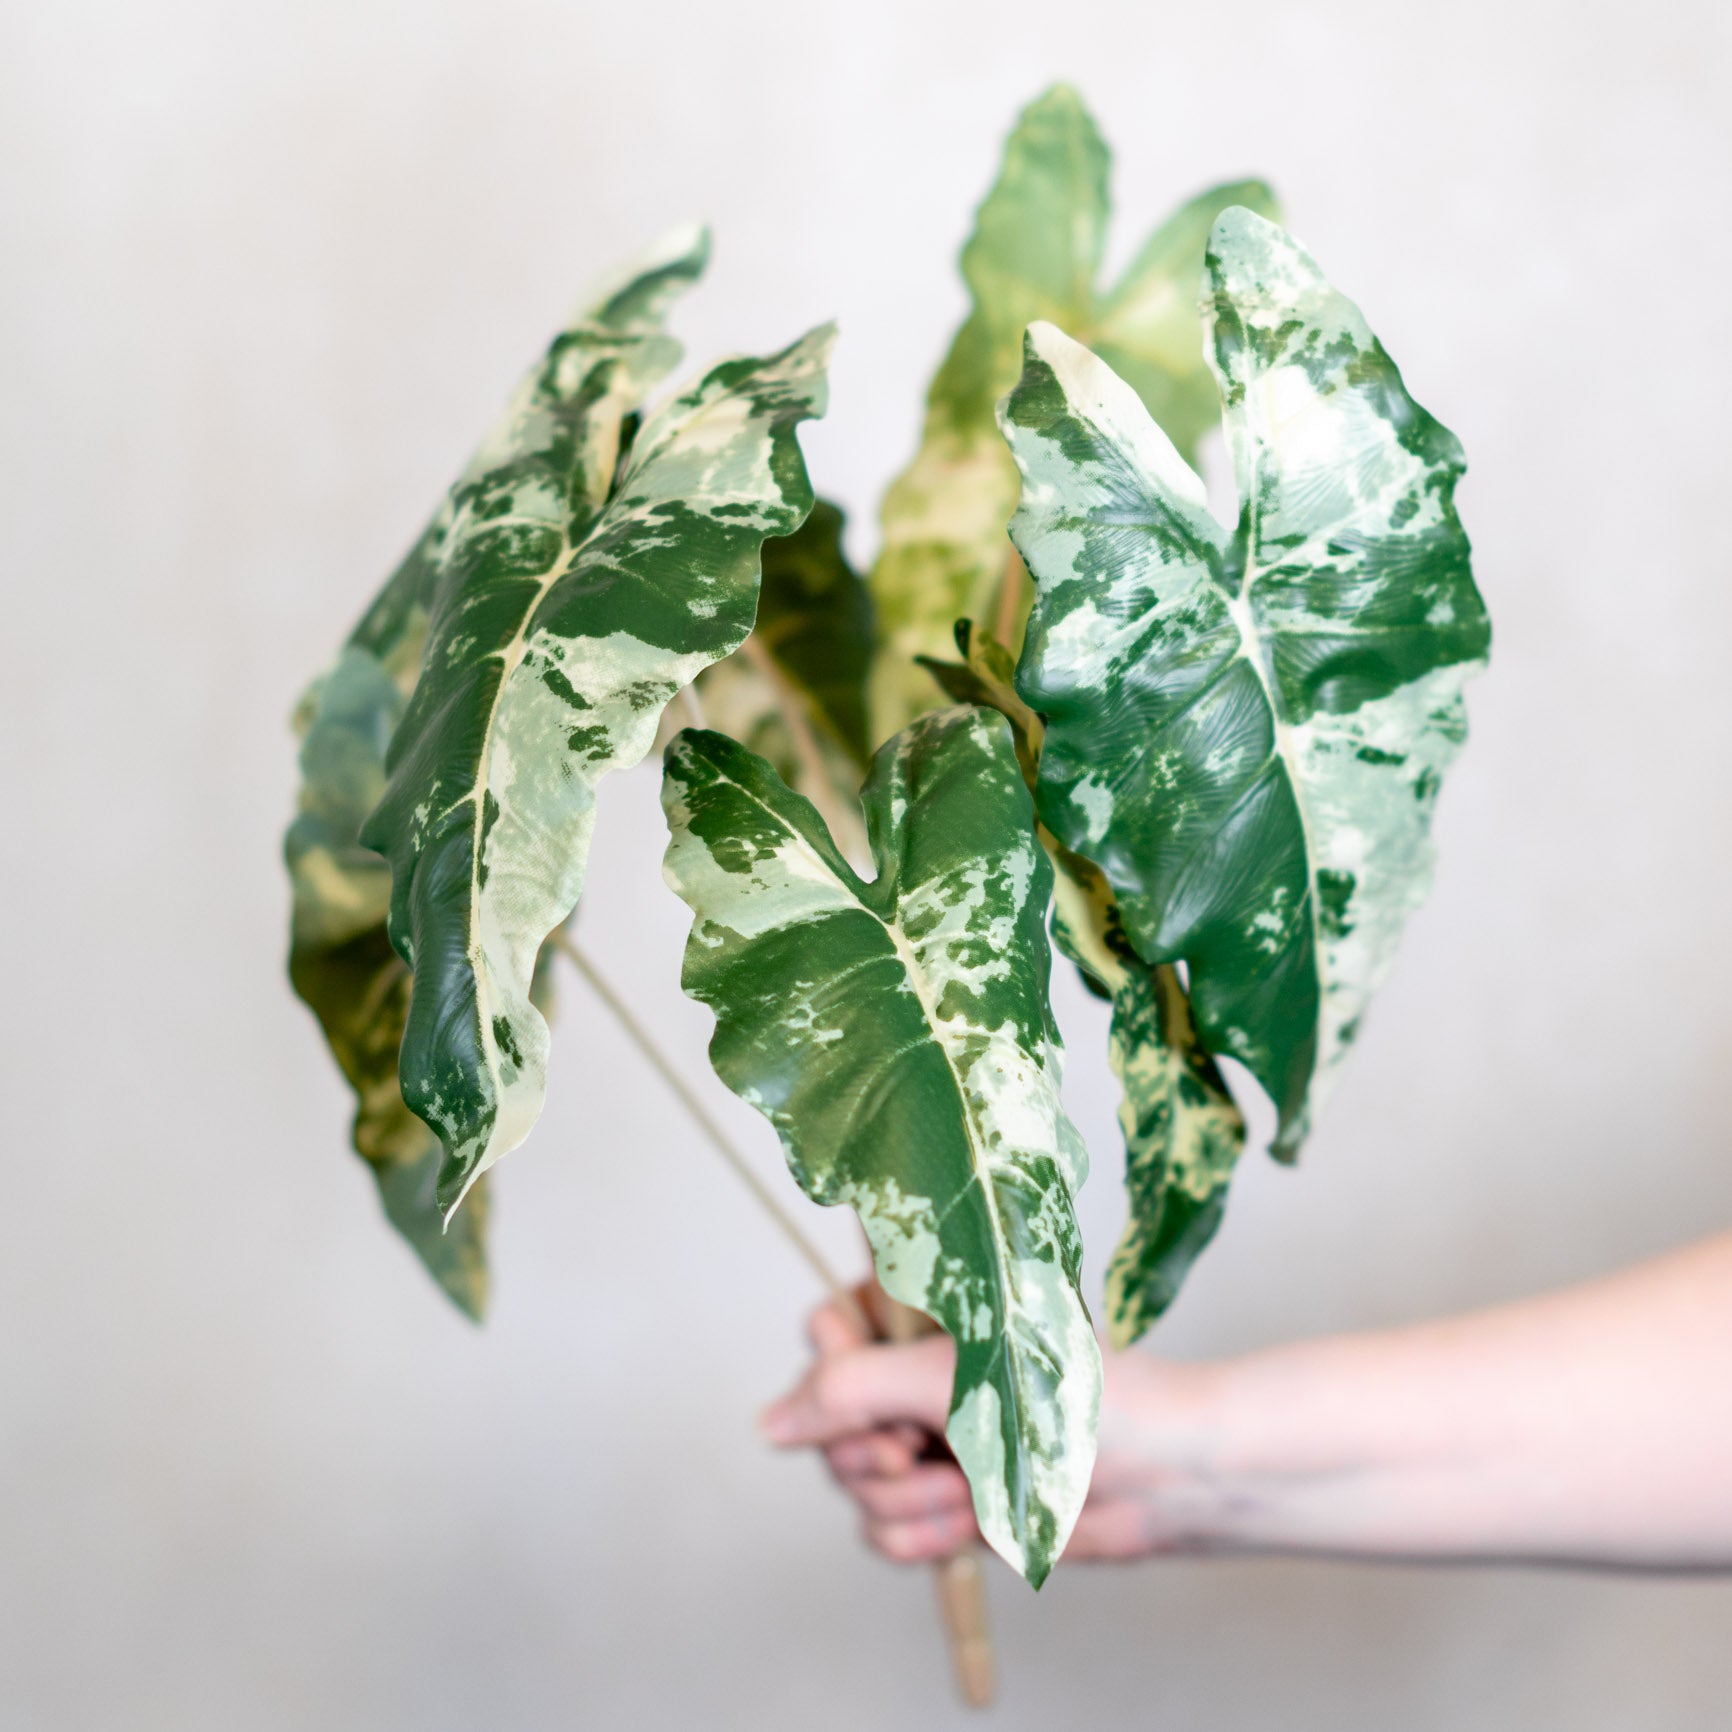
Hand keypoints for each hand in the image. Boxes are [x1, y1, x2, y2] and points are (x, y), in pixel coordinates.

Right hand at [759, 1284, 1228, 1565]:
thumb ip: (855, 1391)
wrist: (1162, 1476)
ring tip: (978, 1489)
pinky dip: (925, 1539)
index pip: (824, 1330)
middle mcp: (914, 1372)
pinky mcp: (944, 1499)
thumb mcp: (957, 1382)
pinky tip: (978, 1523)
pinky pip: (885, 1535)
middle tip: (933, 1454)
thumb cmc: (1083, 1401)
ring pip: (854, 1489)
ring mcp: (928, 1437)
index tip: (887, 1408)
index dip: (837, 1380)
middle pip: (827, 1425)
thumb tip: (770, 1422)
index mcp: (920, 1312)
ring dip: (912, 1505)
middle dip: (879, 1458)